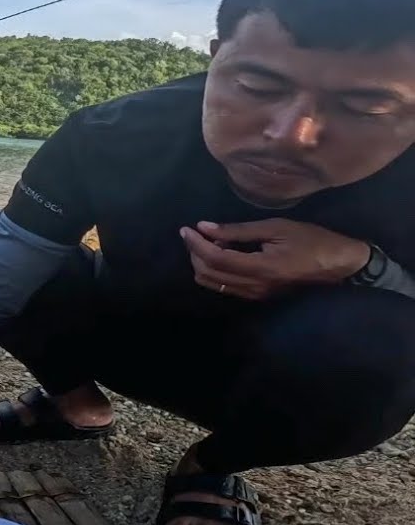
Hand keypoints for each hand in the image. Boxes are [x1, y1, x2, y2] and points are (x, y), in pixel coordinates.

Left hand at [180, 219, 370, 300]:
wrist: (338, 265)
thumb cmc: (311, 240)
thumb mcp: (276, 228)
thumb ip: (238, 231)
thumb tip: (205, 227)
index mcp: (260, 268)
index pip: (215, 259)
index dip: (196, 244)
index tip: (186, 229)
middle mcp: (254, 287)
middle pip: (208, 274)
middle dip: (194, 253)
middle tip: (194, 233)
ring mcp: (255, 295)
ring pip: (213, 283)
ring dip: (201, 263)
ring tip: (204, 241)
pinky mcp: (257, 296)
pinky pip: (224, 287)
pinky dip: (213, 271)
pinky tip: (218, 253)